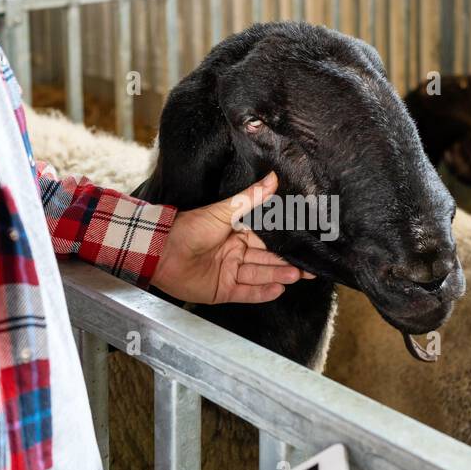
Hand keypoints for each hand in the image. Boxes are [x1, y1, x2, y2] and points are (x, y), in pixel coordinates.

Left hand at [151, 171, 313, 304]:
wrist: (162, 251)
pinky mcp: (221, 291)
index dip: (284, 245)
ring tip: (297, 275)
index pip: (266, 241)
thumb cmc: (190, 228)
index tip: (304, 247)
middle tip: (308, 268)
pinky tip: (278, 290)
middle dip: (286, 264)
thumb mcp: (224, 211)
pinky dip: (262, 292)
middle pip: (265, 261)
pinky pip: (246, 292)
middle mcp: (234, 254)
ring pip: (258, 275)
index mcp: (236, 235)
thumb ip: (251, 198)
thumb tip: (273, 177)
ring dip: (277, 276)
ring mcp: (228, 273)